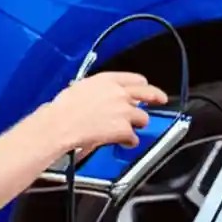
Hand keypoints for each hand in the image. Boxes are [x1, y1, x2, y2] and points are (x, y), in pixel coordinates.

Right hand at [35, 71, 167, 154]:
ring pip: (143, 118)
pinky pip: (134, 137)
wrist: (60, 125)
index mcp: (107, 80)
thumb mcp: (79, 89)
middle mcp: (119, 93)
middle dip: (156, 96)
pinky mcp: (123, 129)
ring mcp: (124, 111)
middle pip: (147, 93)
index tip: (146, 87)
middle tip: (160, 99)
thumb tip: (97, 95)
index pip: (134, 78)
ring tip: (129, 129)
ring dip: (137, 124)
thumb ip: (96, 90)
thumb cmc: (63, 109)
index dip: (142, 84)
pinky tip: (124, 142)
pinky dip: (130, 141)